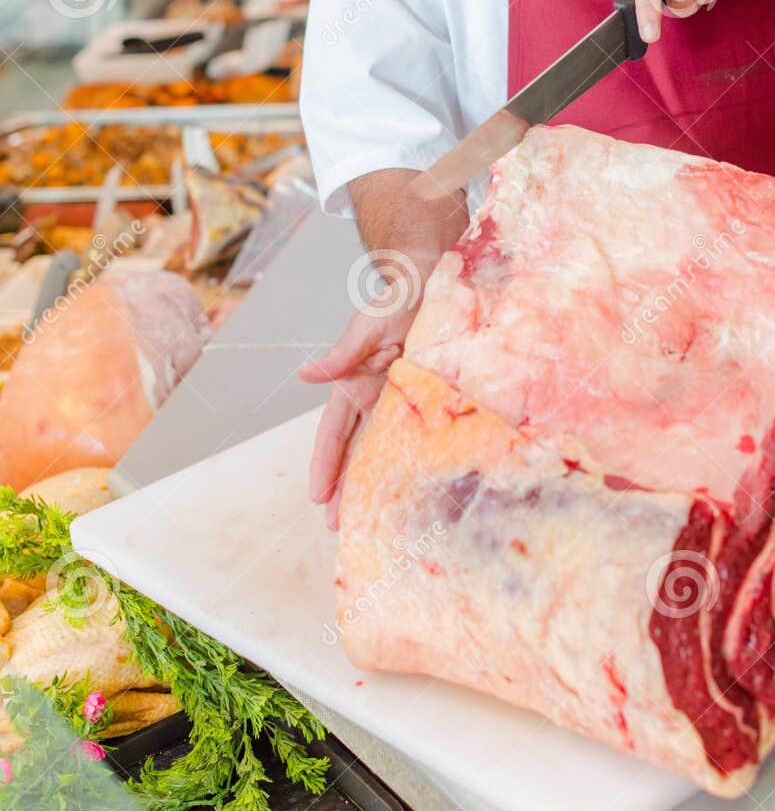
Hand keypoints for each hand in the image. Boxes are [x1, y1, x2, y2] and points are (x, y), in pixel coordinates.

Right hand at [299, 291, 419, 529]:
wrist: (433, 284)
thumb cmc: (394, 302)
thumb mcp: (365, 327)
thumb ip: (339, 356)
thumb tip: (304, 375)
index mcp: (353, 385)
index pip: (332, 433)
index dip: (323, 464)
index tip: (316, 496)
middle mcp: (374, 400)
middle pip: (355, 451)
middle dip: (345, 488)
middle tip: (338, 526)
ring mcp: (402, 403)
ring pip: (384, 452)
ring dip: (375, 484)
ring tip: (370, 520)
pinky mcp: (429, 402)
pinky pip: (419, 438)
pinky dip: (413, 464)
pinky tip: (414, 489)